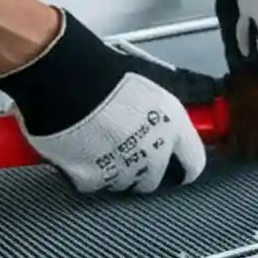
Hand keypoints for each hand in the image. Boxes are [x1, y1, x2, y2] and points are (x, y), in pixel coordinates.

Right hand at [0, 8, 216, 192]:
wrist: (63, 78)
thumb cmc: (102, 72)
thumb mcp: (147, 87)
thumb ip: (161, 115)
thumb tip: (171, 120)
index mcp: (172, 126)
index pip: (194, 164)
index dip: (183, 165)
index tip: (177, 165)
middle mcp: (152, 153)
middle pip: (155, 180)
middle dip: (144, 171)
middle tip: (127, 152)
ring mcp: (121, 170)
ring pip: (123, 185)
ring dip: (115, 172)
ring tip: (99, 147)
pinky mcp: (91, 180)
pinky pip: (93, 185)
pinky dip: (87, 174)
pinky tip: (80, 153)